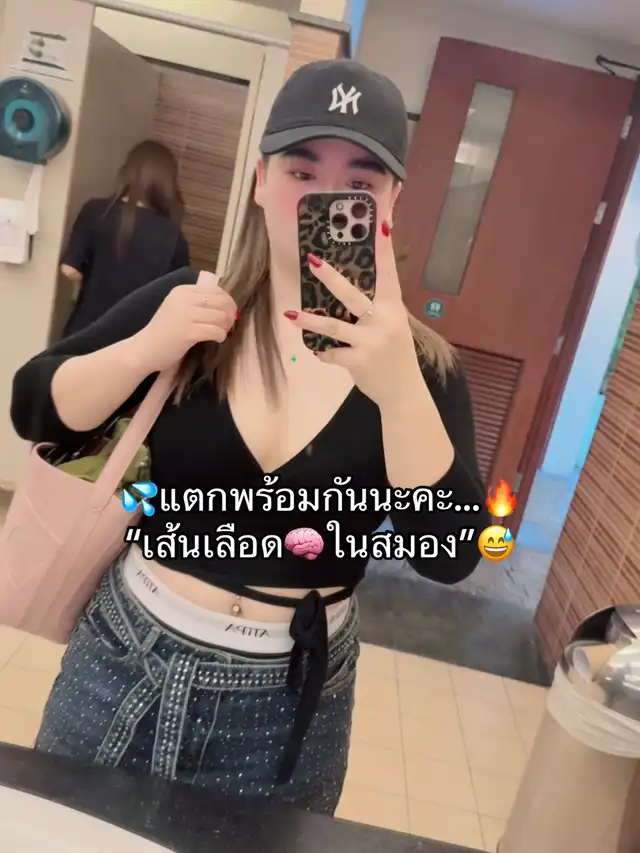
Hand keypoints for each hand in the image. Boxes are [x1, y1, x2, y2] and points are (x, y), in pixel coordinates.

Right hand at [133, 271, 237, 372]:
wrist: (144, 349)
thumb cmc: (164, 331)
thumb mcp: (178, 308)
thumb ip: (197, 302)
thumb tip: (227, 304)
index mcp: (182, 290)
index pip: (216, 290)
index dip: (228, 302)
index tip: (227, 314)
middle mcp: (184, 299)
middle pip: (222, 302)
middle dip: (230, 314)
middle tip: (227, 325)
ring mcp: (185, 315)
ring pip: (221, 316)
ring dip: (225, 327)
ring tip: (220, 333)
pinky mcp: (188, 332)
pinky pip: (216, 331)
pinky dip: (221, 336)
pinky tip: (217, 340)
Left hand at [285, 222, 422, 408]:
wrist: (403, 390)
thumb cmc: (394, 353)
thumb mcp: (393, 325)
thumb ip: (377, 308)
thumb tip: (349, 288)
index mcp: (393, 308)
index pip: (388, 273)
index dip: (384, 249)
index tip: (382, 223)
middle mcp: (383, 321)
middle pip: (352, 295)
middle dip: (330, 278)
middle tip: (312, 261)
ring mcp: (370, 342)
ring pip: (333, 326)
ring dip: (309, 320)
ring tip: (290, 315)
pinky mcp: (359, 361)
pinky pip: (332, 353)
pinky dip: (323, 353)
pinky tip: (320, 352)